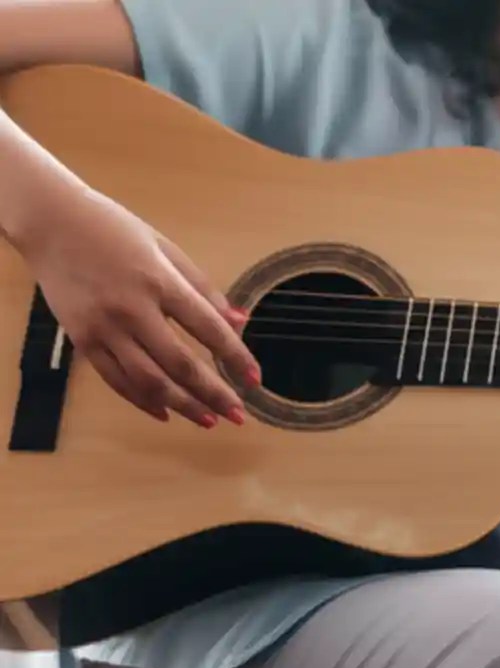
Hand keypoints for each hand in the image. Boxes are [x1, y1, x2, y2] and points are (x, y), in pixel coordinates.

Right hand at [14, 188, 259, 426]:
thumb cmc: (115, 230)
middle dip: (213, 393)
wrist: (52, 223)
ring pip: (148, 380)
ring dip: (182, 405)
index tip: (255, 380)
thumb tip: (240, 321)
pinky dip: (142, 401)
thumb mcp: (166, 248)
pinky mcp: (82, 340)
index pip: (207, 328)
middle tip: (238, 415)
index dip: (235, 357)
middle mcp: (131, 309)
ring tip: (208, 420)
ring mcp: (104, 328)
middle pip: (180, 363)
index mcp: (159, 281)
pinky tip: (165, 413)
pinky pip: (116, 380)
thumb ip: (203, 288)